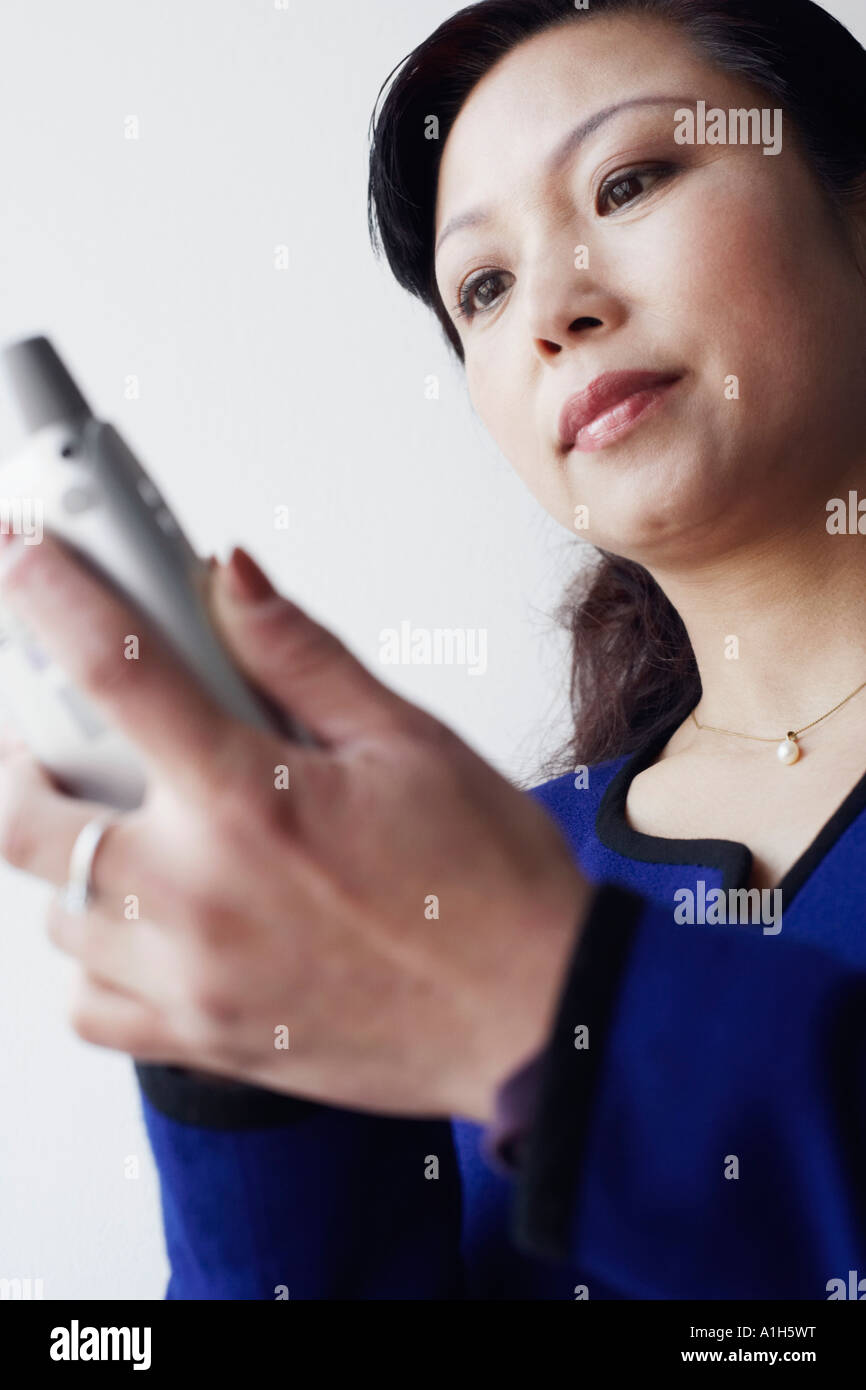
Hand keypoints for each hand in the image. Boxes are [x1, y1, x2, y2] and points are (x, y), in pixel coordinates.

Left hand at [0, 532, 589, 1122]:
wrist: (539, 1017)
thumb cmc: (493, 887)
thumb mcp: (409, 742)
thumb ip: (300, 658)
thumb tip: (232, 583)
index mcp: (251, 800)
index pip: (116, 670)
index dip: (53, 598)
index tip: (29, 568)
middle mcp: (199, 895)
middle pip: (26, 817)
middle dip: (24, 759)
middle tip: (60, 737)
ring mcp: (192, 978)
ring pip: (56, 914)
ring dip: (74, 859)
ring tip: (135, 832)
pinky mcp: (205, 1041)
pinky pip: (90, 1006)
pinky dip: (95, 958)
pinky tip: (147, 927)